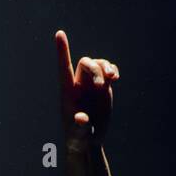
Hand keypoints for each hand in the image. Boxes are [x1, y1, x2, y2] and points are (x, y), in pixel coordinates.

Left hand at [55, 29, 119, 145]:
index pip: (64, 67)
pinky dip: (112, 70)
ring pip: (98, 64)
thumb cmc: (78, 139)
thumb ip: (80, 127)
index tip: (59, 33)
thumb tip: (82, 118)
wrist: (89, 141)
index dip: (62, 50)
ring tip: (114, 77)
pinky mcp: (103, 89)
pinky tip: (116, 78)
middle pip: (86, 64)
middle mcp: (79, 85)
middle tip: (103, 85)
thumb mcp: (78, 136)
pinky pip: (107, 72)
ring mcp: (92, 85)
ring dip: (107, 67)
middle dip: (96, 70)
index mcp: (68, 92)